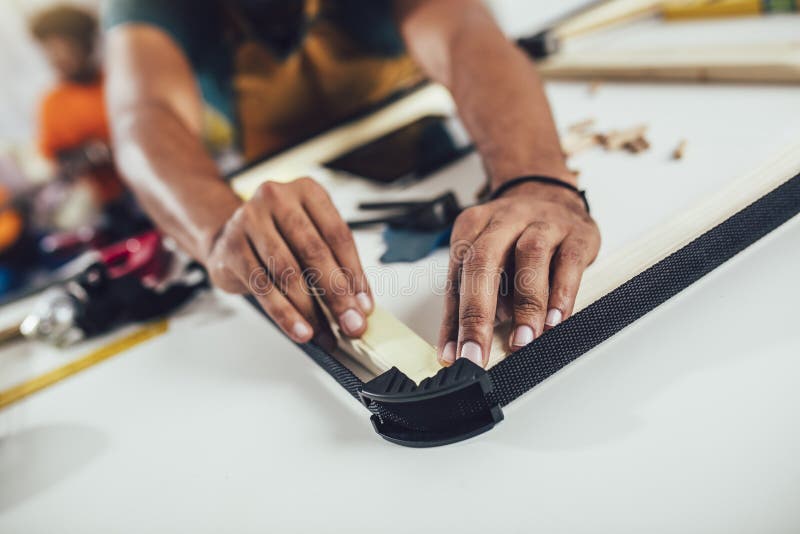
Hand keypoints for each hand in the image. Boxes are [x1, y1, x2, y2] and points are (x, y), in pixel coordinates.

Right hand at [206, 177, 372, 343]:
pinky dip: (284, 314)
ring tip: (325, 334)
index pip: (338, 235)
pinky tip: (299, 330)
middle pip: (314, 252)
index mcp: (307, 191)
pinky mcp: (232, 247)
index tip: (364, 306)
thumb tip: (359, 305)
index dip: (354, 274)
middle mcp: (277, 198)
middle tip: (351, 323)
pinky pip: (263, 287)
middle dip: (337, 295)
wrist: (228, 237)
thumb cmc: (279, 237)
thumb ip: (335, 265)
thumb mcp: (310, 238)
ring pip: (288, 273)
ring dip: (311, 310)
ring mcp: (250, 220)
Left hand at [438, 181, 599, 366]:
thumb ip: (470, 298)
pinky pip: (568, 262)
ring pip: (528, 256)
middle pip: (483, 261)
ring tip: (522, 340)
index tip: (455, 355)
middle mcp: (504, 220)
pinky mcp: (577, 233)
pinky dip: (561, 294)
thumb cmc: (513, 236)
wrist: (551, 193)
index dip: (452, 320)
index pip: (456, 276)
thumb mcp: (486, 259)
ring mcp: (542, 222)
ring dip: (525, 304)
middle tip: (478, 353)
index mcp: (473, 225)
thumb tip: (458, 348)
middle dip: (477, 313)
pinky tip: (555, 320)